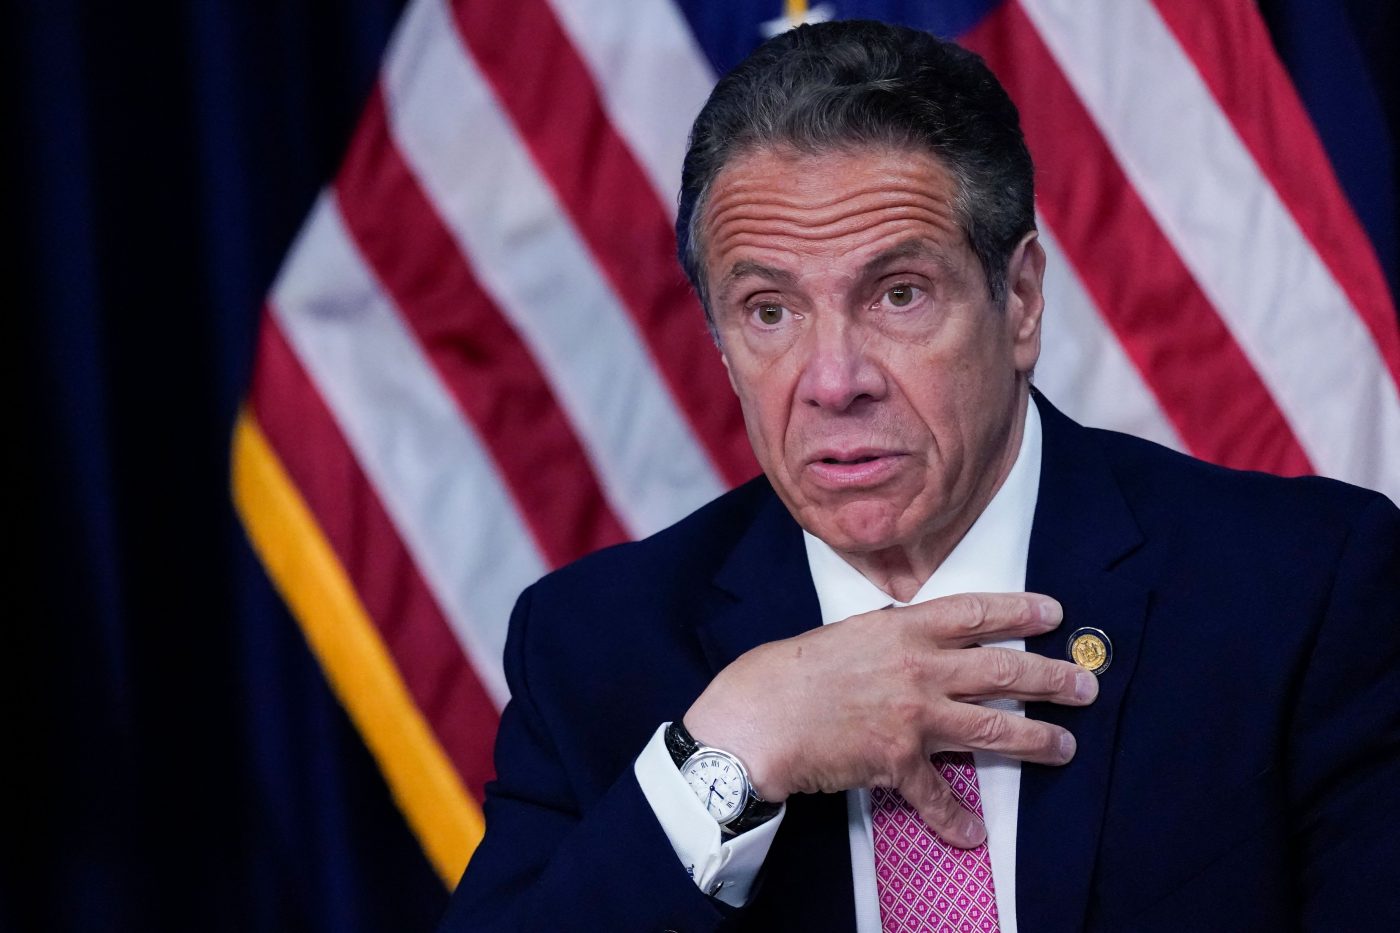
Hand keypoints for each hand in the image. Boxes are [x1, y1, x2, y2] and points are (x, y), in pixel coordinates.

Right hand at [683, 592, 1095, 846]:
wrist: (758, 717)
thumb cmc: (789, 672)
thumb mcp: (846, 634)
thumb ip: (889, 637)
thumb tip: (917, 640)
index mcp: (903, 629)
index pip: (976, 612)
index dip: (1021, 611)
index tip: (1054, 614)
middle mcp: (917, 668)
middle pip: (1002, 670)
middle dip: (1051, 679)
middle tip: (1085, 685)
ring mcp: (912, 716)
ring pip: (993, 729)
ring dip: (1036, 739)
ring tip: (1065, 746)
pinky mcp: (897, 762)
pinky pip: (938, 797)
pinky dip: (956, 820)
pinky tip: (972, 836)